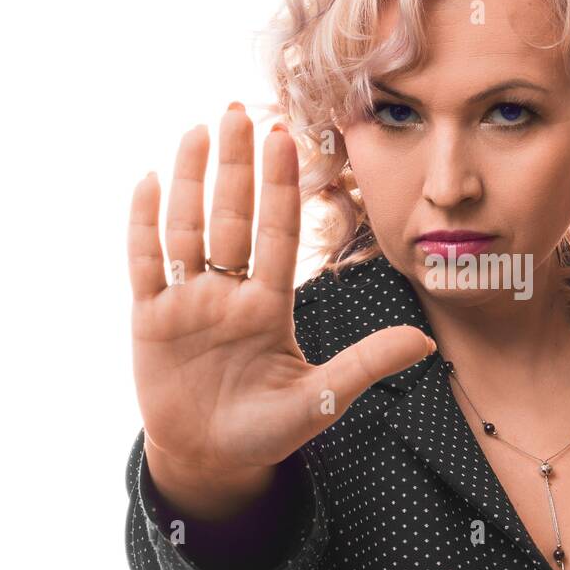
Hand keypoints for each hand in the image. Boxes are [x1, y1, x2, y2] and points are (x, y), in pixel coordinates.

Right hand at [126, 104, 434, 498]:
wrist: (211, 460)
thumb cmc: (265, 431)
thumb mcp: (320, 401)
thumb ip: (364, 366)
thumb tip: (424, 343)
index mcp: (269, 308)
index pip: (277, 235)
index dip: (280, 189)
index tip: (287, 139)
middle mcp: (229, 294)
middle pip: (232, 218)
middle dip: (236, 166)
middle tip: (238, 109)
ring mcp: (188, 303)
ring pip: (188, 229)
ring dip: (192, 180)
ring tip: (198, 129)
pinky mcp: (150, 319)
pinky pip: (145, 263)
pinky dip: (144, 224)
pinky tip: (150, 180)